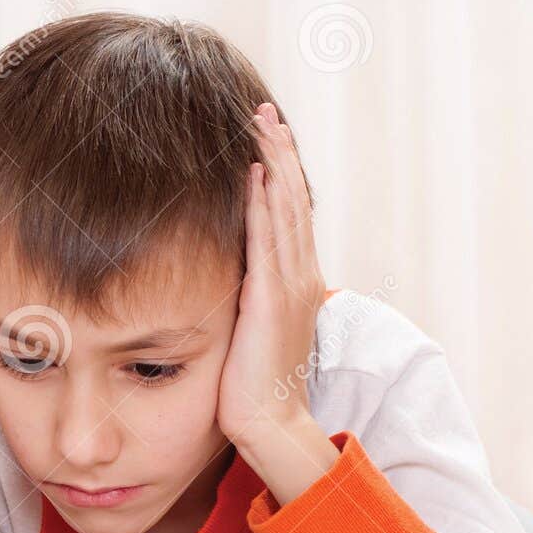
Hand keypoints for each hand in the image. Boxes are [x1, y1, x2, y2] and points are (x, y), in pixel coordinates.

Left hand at [217, 102, 325, 449]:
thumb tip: (232, 278)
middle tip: (263, 111)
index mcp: (297, 280)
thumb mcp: (254, 328)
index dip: (281, 170)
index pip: (290, 212)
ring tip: (261, 124)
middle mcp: (300, 275)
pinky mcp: (271, 298)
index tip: (266, 134)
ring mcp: (290, 284)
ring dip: (273, 162)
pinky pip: (267, 238)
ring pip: (283, 208)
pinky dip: (261, 202)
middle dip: (279, 151)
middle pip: (291, 198)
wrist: (270, 421)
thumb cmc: (254, 384)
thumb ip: (250, 297)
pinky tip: (253, 172)